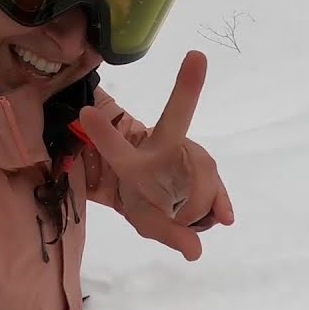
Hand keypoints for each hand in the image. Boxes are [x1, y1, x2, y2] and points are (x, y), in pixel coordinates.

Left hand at [78, 51, 232, 261]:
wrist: (162, 194)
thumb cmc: (144, 200)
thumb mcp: (147, 223)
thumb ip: (168, 235)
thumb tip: (196, 251)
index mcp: (134, 162)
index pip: (116, 148)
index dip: (103, 135)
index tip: (86, 113)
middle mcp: (162, 147)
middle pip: (177, 120)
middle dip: (186, 89)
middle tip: (196, 58)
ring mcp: (187, 152)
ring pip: (203, 176)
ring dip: (198, 207)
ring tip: (184, 219)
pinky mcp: (206, 164)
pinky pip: (217, 187)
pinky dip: (218, 205)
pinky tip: (222, 216)